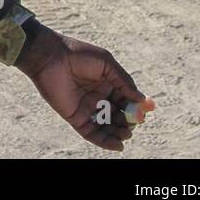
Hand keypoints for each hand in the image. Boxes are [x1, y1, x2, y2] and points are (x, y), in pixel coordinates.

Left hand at [15, 22, 146, 151]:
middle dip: (129, 121)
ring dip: (119, 133)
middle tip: (134, 121)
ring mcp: (87, 108)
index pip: (127, 100)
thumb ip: (123, 81)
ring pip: (108, 126)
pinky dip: (105, 141)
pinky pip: (92, 133)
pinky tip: (117, 145)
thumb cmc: (78, 54)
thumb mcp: (106, 63)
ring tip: (126, 132)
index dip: (138, 106)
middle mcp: (99, 97)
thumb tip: (142, 100)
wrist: (50, 56)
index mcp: (108, 84)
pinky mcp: (75, 117)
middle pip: (120, 115)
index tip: (149, 109)